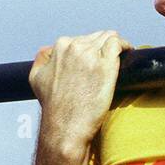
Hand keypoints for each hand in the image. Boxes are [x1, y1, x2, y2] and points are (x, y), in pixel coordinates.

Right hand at [28, 30, 132, 147]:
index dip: (91, 49)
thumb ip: (42, 59)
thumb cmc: (54, 108)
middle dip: (104, 46)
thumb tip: (49, 50)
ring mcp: (91, 55)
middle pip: (97, 37)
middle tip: (112, 59)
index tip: (97, 58)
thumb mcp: (36, 78)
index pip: (81, 38)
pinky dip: (126, 45)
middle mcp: (74, 47)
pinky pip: (119, 44)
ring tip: (123, 54)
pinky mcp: (106, 66)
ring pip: (109, 37)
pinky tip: (129, 52)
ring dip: (117, 44)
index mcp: (60, 47)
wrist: (65, 127)